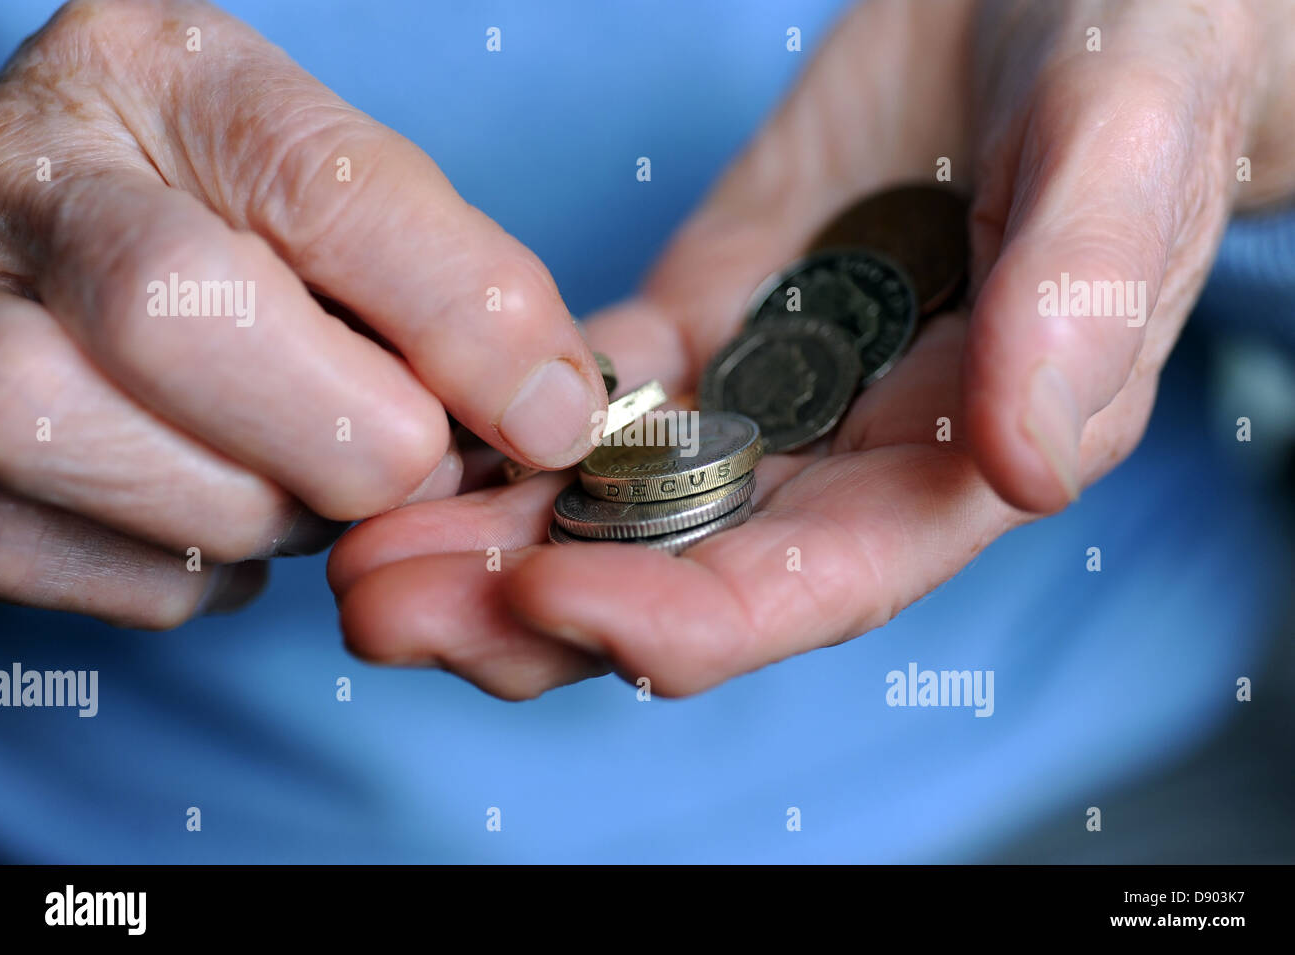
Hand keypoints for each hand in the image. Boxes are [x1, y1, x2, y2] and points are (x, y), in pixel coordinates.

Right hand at [0, 0, 605, 626]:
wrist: (47, 244)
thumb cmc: (215, 213)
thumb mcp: (324, 184)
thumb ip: (439, 272)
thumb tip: (553, 412)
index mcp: (156, 75)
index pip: (317, 187)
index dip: (457, 315)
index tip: (548, 413)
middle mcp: (25, 185)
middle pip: (183, 319)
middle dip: (354, 433)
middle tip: (416, 458)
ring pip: (146, 469)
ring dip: (291, 512)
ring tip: (311, 470)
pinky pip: (132, 577)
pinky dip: (219, 570)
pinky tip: (224, 503)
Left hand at [330, 0, 1294, 697]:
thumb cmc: (1138, 59)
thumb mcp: (1124, 147)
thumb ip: (1083, 298)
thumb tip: (1034, 461)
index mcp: (960, 460)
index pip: (812, 583)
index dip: (680, 611)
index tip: (550, 596)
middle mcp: (853, 458)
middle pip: (682, 573)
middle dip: (532, 606)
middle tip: (385, 606)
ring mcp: (771, 394)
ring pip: (620, 507)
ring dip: (491, 540)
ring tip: (358, 549)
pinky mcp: (708, 322)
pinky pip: (596, 401)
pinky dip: (503, 432)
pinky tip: (413, 440)